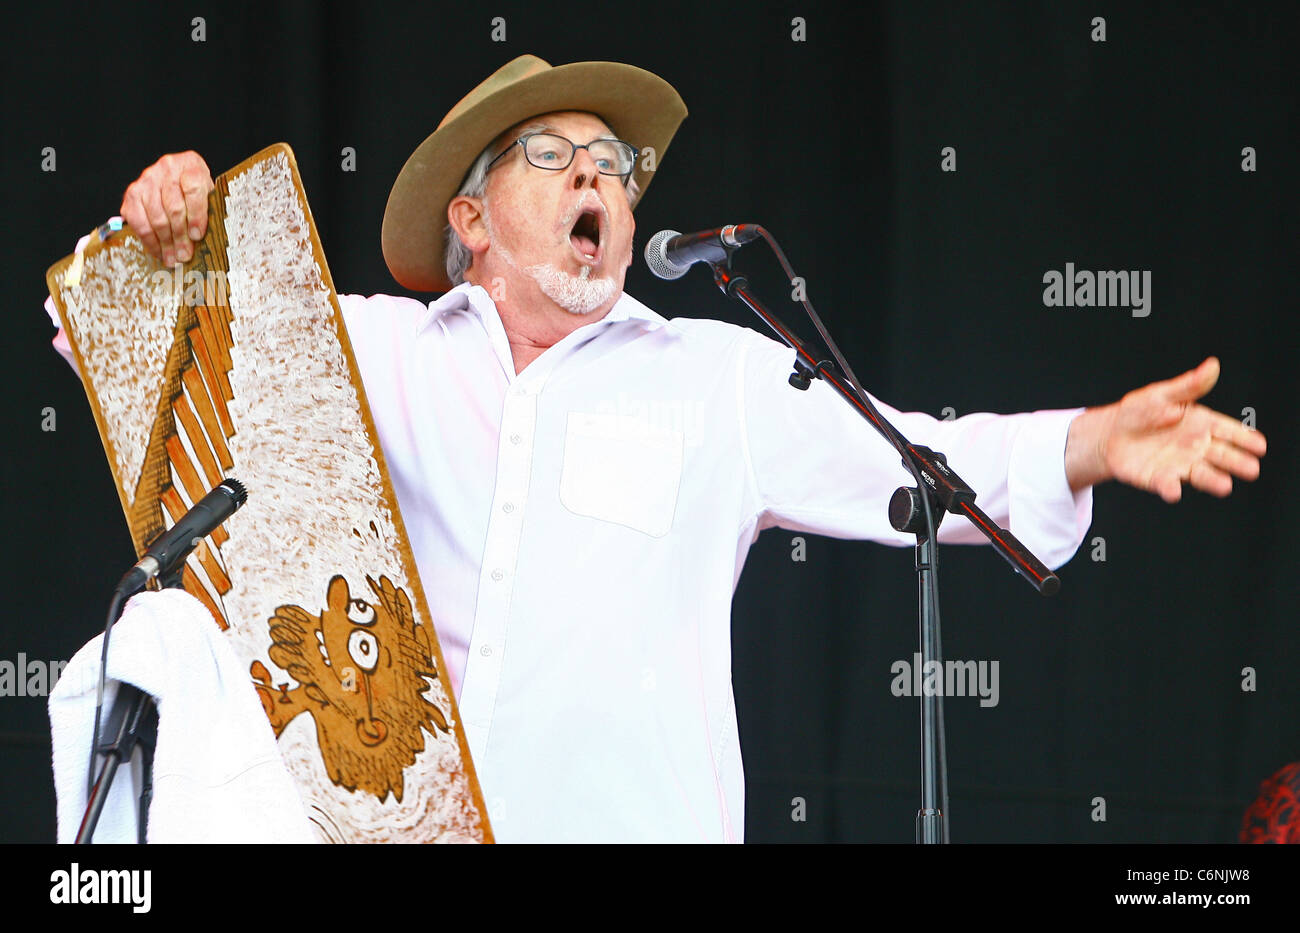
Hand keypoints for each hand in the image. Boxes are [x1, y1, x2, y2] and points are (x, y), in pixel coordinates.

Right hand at [119, 151, 213, 265]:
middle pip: (174, 207)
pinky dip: (149, 240)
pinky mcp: (133, 192)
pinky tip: (158, 250)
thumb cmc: (195, 190)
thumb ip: (208, 212)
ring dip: (165, 242)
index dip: (196, 215)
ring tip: (173, 258)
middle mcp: (167, 167)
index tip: (197, 236)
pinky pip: (139, 221)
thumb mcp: (208, 195)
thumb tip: (203, 243)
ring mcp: (147, 179)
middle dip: (180, 236)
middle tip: (184, 255)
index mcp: (191, 165)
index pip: (193, 189)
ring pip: (157, 216)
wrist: (175, 177)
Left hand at [1065, 357, 1266, 501]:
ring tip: (1225, 486)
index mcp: (1202, 424)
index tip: (1260, 446)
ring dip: (1213, 481)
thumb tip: (1213, 364)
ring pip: (1201, 474)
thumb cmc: (1140, 411)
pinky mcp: (1158, 478)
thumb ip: (1188, 385)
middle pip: (1222, 455)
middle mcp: (1196, 447)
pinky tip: (1174, 491)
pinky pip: (1167, 484)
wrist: (1109, 433)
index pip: (1229, 431)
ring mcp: (1180, 465)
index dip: (1245, 438)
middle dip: (1237, 462)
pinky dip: (1170, 488)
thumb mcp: (1162, 394)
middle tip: (1252, 469)